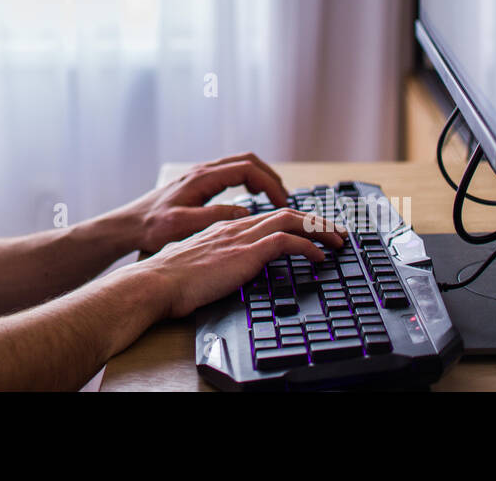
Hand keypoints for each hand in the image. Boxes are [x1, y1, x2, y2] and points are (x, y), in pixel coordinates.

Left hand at [112, 152, 294, 254]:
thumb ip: (215, 218)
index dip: (270, 183)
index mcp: (202, 178)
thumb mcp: (184, 226)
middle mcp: (202, 172)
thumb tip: (246, 214)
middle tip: (285, 199)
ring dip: (260, 178)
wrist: (126, 226)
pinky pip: (230, 175)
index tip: (283, 203)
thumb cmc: (151, 227)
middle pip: (247, 161)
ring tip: (275, 199)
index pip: (247, 169)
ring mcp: (199, 177)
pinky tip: (251, 201)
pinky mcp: (197, 186)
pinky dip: (248, 182)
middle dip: (271, 177)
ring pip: (239, 166)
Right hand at [141, 209, 347, 318]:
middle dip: (316, 221)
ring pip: (291, 220)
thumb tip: (225, 270)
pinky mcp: (246, 252)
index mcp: (225, 227)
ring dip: (320, 229)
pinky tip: (320, 258)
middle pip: (285, 213)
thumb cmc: (171, 280)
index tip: (312, 231)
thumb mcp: (198, 265)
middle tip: (337, 233)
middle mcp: (236, 226)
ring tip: (338, 241)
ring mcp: (241, 237)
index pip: (268, 217)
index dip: (294, 221)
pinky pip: (287, 241)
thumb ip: (215, 260)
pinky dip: (309, 246)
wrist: (157, 282)